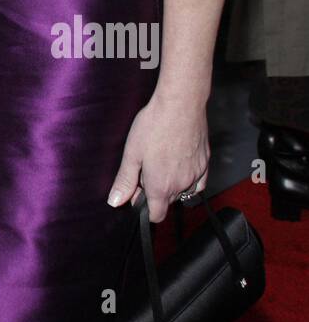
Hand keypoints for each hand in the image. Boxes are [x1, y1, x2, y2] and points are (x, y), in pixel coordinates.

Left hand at [107, 91, 209, 222]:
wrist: (180, 105)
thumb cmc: (154, 126)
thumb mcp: (132, 153)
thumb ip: (125, 181)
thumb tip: (115, 201)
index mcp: (161, 187)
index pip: (156, 215)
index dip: (144, 207)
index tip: (137, 192)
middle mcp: (181, 186)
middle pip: (167, 201)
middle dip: (155, 191)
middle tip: (146, 167)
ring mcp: (196, 175)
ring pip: (183, 191)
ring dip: (171, 183)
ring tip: (161, 160)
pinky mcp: (206, 163)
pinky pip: (198, 182)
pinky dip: (189, 178)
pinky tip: (179, 163)